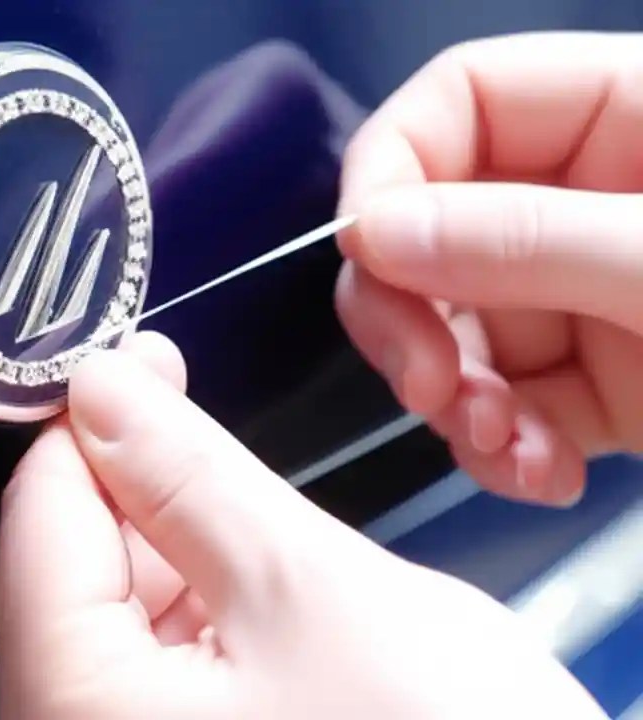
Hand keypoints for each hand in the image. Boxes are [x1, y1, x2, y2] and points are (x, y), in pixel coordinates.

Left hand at [0, 337, 603, 718]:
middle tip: (186, 414)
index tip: (134, 363)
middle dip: (129, 483)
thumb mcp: (305, 588)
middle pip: (64, 569)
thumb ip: (187, 479)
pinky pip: (150, 668)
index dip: (84, 421)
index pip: (36, 520)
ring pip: (109, 615)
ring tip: (246, 527)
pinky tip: (250, 594)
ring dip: (167, 545)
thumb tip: (103, 392)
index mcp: (75, 709)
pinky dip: (195, 611)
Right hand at [335, 31, 642, 506]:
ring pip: (450, 333)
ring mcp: (584, 296)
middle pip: (427, 229)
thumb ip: (528, 240)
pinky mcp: (598, 384)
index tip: (370, 251)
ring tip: (504, 447)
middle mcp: (586, 203)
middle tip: (422, 379)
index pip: (458, 104)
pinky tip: (541, 473)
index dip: (392, 169)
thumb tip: (377, 234)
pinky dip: (501, 451)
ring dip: (453, 403)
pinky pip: (501, 406)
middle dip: (407, 317)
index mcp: (624, 119)